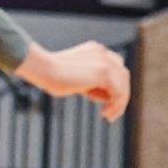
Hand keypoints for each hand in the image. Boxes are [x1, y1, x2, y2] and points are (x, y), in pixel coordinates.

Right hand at [14, 41, 129, 121]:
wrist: (43, 69)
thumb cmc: (51, 76)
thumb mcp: (77, 79)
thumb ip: (92, 82)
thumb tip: (107, 97)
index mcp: (96, 50)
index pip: (115, 68)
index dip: (114, 86)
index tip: (105, 102)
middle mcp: (103, 53)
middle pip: (122, 76)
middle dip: (119, 95)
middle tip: (110, 112)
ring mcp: (105, 61)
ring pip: (123, 85)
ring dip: (119, 103)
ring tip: (109, 116)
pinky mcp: (104, 71)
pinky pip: (119, 91)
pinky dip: (116, 105)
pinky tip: (105, 113)